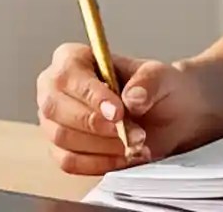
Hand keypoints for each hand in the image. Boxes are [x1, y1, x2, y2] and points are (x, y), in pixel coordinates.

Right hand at [35, 43, 212, 174]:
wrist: (168, 117)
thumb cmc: (157, 89)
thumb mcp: (162, 77)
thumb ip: (148, 82)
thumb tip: (132, 98)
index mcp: (74, 59)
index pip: (67, 74)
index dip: (89, 94)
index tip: (117, 112)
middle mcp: (55, 89)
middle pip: (54, 107)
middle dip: (95, 124)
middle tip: (132, 132)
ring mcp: (54, 121)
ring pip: (62, 136)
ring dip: (103, 145)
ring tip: (136, 142)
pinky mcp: (61, 150)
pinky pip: (69, 161)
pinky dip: (99, 163)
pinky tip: (124, 157)